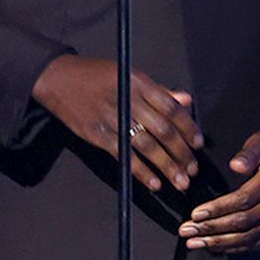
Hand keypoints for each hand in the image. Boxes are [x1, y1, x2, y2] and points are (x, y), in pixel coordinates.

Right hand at [31, 54, 201, 192]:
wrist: (60, 80)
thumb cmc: (98, 77)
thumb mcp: (131, 76)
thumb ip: (160, 92)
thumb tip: (186, 101)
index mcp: (139, 83)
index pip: (171, 108)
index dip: (188, 128)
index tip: (198, 144)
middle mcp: (128, 100)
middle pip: (163, 130)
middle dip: (181, 153)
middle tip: (193, 170)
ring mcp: (112, 119)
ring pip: (147, 146)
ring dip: (167, 166)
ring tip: (180, 182)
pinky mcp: (98, 135)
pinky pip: (124, 156)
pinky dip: (141, 172)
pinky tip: (154, 183)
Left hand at [179, 128, 259, 253]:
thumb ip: (249, 153)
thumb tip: (235, 165)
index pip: (245, 199)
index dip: (219, 208)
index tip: (196, 213)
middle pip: (244, 222)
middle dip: (213, 228)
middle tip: (186, 231)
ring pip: (249, 237)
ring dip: (220, 243)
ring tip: (195, 243)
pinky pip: (256, 242)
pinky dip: (235, 248)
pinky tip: (215, 248)